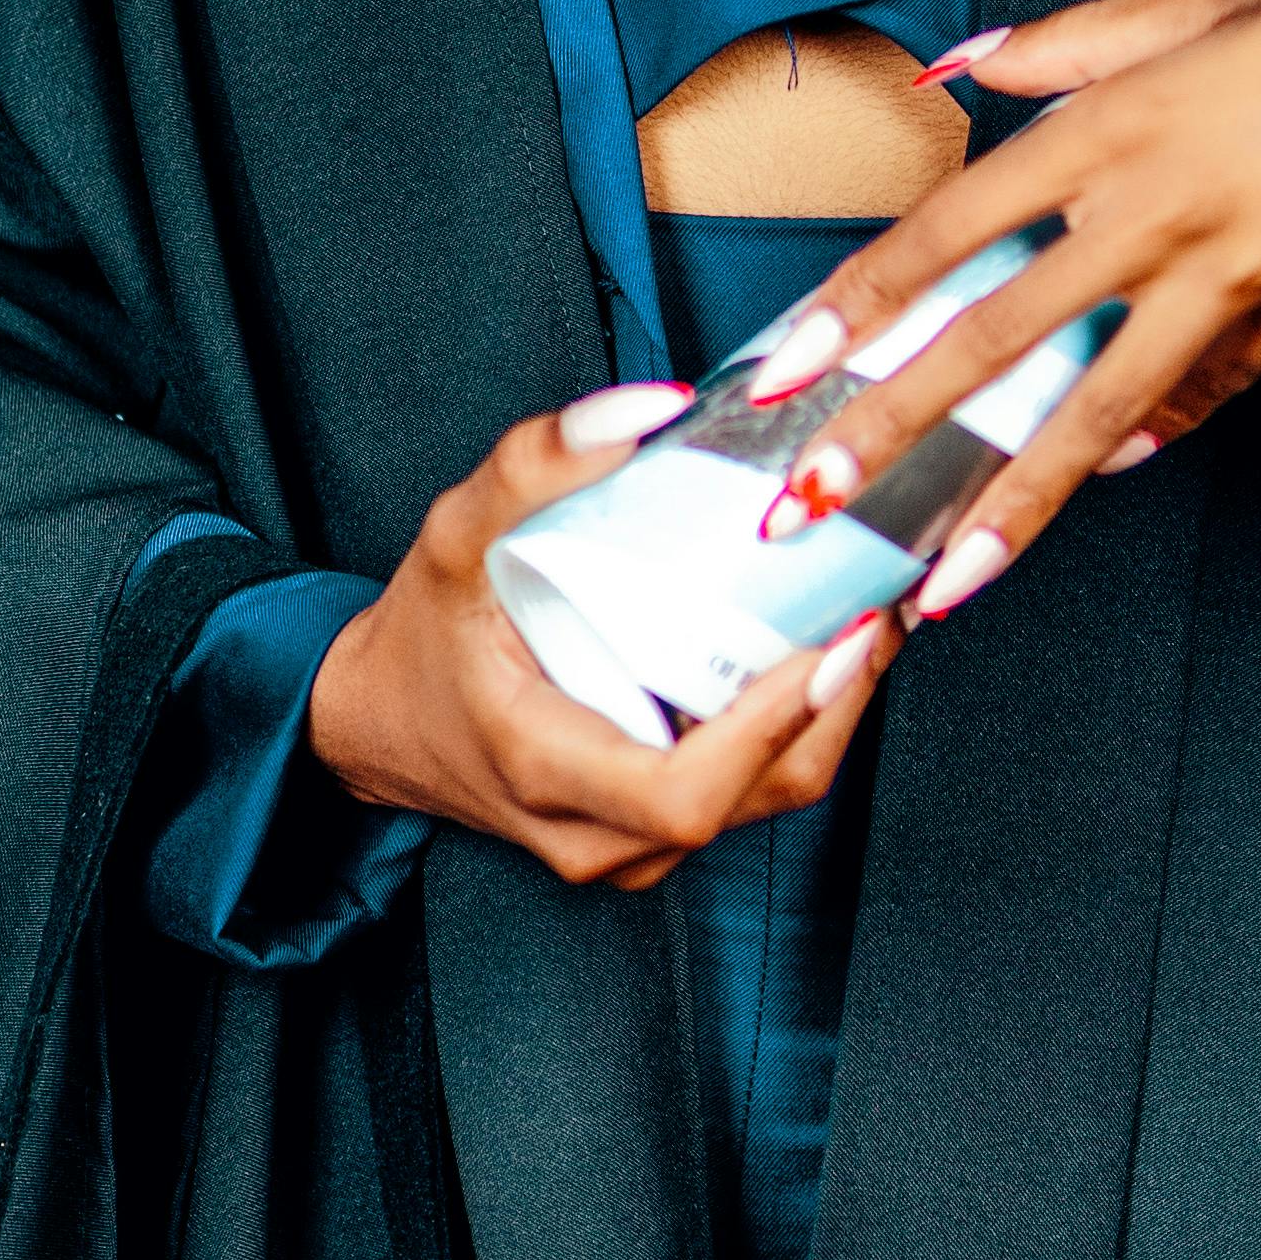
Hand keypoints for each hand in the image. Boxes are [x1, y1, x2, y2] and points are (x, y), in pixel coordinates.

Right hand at [308, 387, 901, 892]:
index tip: (830, 640)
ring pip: (768, 800)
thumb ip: (539, 462)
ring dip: (833, 712)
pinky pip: (751, 794)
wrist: (378, 722)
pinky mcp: (650, 839)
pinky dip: (800, 725)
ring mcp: (627, 851)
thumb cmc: (421, 632)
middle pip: (758, 796)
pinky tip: (824, 647)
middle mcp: (596, 835)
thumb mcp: (455, 532)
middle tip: (881, 599)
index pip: (685, 796)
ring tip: (870, 613)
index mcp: (546, 769)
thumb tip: (657, 408)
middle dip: (838, 701)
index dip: (775, 728)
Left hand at [742, 0, 1260, 617]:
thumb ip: (1074, 38)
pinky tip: (1082, 480)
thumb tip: (969, 68)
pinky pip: (1197, 398)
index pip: (956, 227)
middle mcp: (1163, 216)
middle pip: (1000, 339)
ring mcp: (1233, 285)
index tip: (788, 363)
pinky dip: (1138, 439)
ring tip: (942, 577)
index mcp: (1123, 122)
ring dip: (1011, 502)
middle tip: (810, 501)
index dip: (863, 301)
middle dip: (894, 429)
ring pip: (1098, 412)